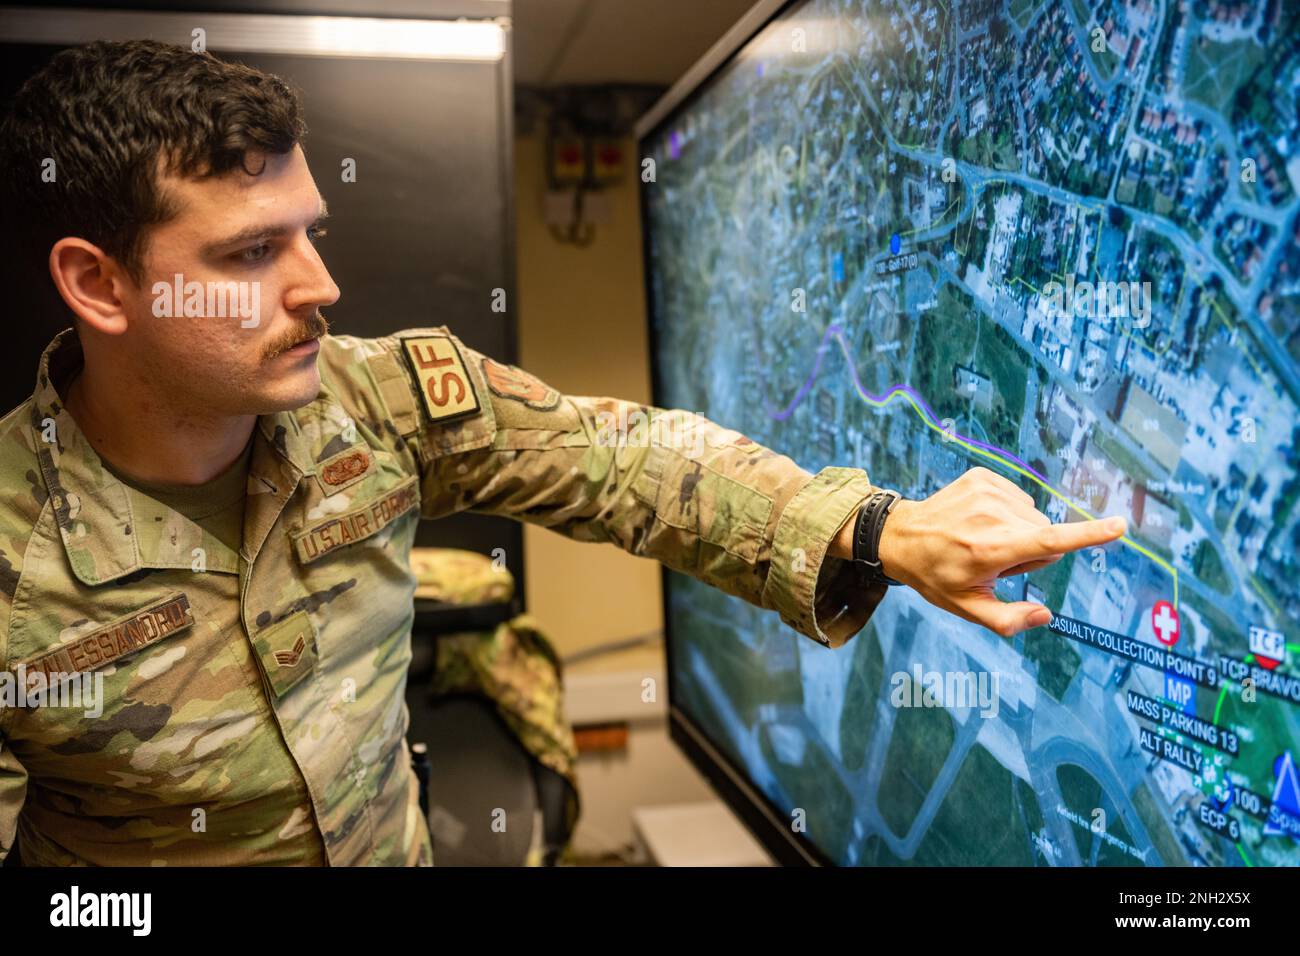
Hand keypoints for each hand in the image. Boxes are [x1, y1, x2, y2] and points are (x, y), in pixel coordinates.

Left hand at [873, 467, 1125, 636]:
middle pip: (1044, 534)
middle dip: (1030, 550)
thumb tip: (1045, 616)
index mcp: (992, 550)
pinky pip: (1018, 498)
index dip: (1088, 535)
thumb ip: (1008, 619)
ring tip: (981, 539)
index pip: (1050, 542)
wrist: (901, 537)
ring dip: (1018, 530)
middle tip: (992, 560)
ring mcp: (987, 491)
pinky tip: (978, 521)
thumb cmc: (936, 576)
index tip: (1119, 526)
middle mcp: (993, 516)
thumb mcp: (967, 608)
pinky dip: (1006, 511)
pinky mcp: (982, 476)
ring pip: (1033, 516)